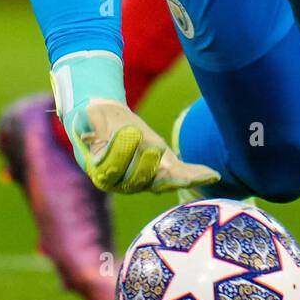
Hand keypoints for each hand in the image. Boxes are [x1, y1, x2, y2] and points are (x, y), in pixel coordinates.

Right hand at [50, 50, 219, 192]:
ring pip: (160, 183)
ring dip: (177, 177)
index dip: (120, 153)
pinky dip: (195, 176)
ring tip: (194, 175)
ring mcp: (144, 179)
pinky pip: (179, 177)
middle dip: (147, 164)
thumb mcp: (88, 116)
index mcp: (99, 171)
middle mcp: (122, 182)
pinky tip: (212, 174)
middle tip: (155, 145)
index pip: (110, 170)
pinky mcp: (162, 172)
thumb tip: (87, 128)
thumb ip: (86, 123)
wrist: (107, 119)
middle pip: (137, 181)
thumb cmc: (96, 118)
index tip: (129, 133)